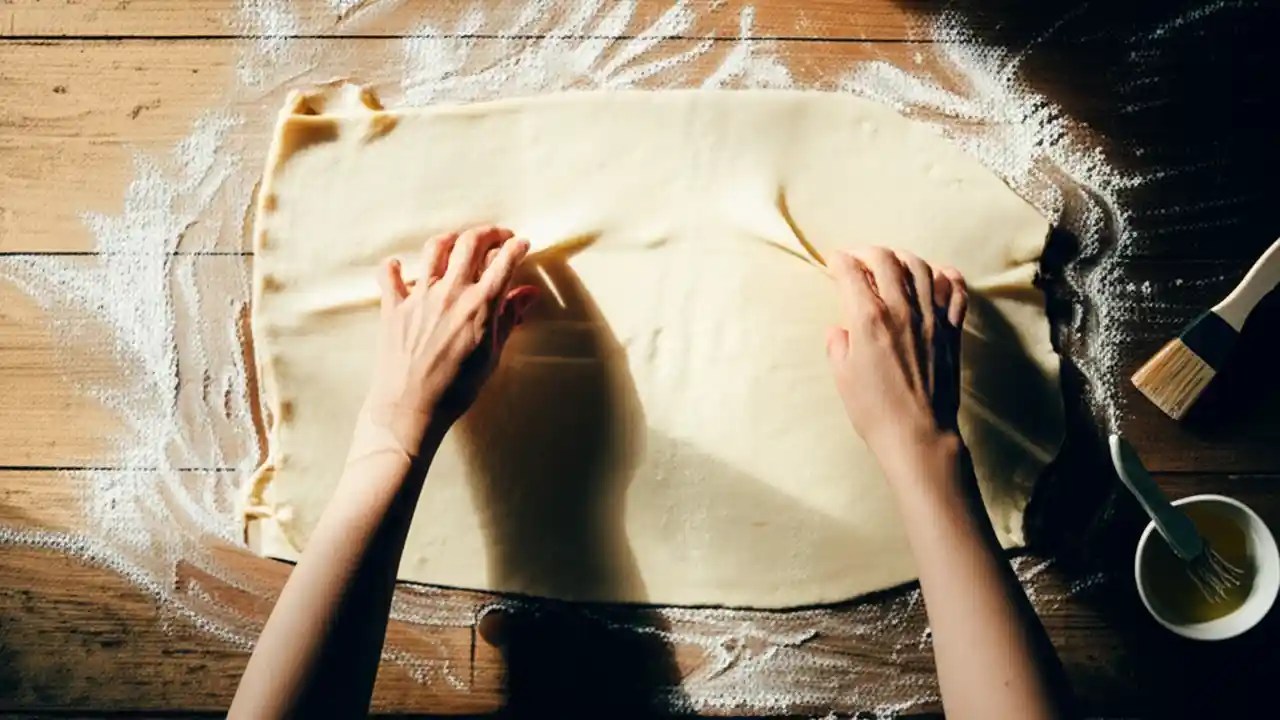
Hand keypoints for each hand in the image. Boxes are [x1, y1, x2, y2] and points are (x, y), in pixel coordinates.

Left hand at [361, 226, 536, 454]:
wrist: (411, 407)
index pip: (504, 262)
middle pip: (470, 243)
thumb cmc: (457, 388)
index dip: (516, 247)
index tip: (521, 243)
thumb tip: (530, 294)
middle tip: (496, 236)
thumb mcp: (492, 355)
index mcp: (480, 305)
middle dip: (487, 233)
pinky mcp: (393, 306)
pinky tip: (400, 266)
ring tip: (457, 242)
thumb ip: (509, 318)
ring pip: (435, 249)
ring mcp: (419, 296)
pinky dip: (395, 266)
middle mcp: (450, 292)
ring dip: (450, 239)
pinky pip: (390, 274)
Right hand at [826, 246, 967, 460]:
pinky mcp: (951, 331)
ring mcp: (930, 318)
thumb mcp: (843, 377)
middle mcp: (901, 310)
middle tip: (858, 257)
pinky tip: (937, 273)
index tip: (834, 261)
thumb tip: (840, 330)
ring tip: (891, 261)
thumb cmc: (874, 410)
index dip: (839, 261)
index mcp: (868, 320)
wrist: (917, 434)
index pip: (852, 273)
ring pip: (920, 267)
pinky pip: (955, 292)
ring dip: (902, 257)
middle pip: (886, 260)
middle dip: (867, 251)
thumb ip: (839, 345)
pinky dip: (947, 276)